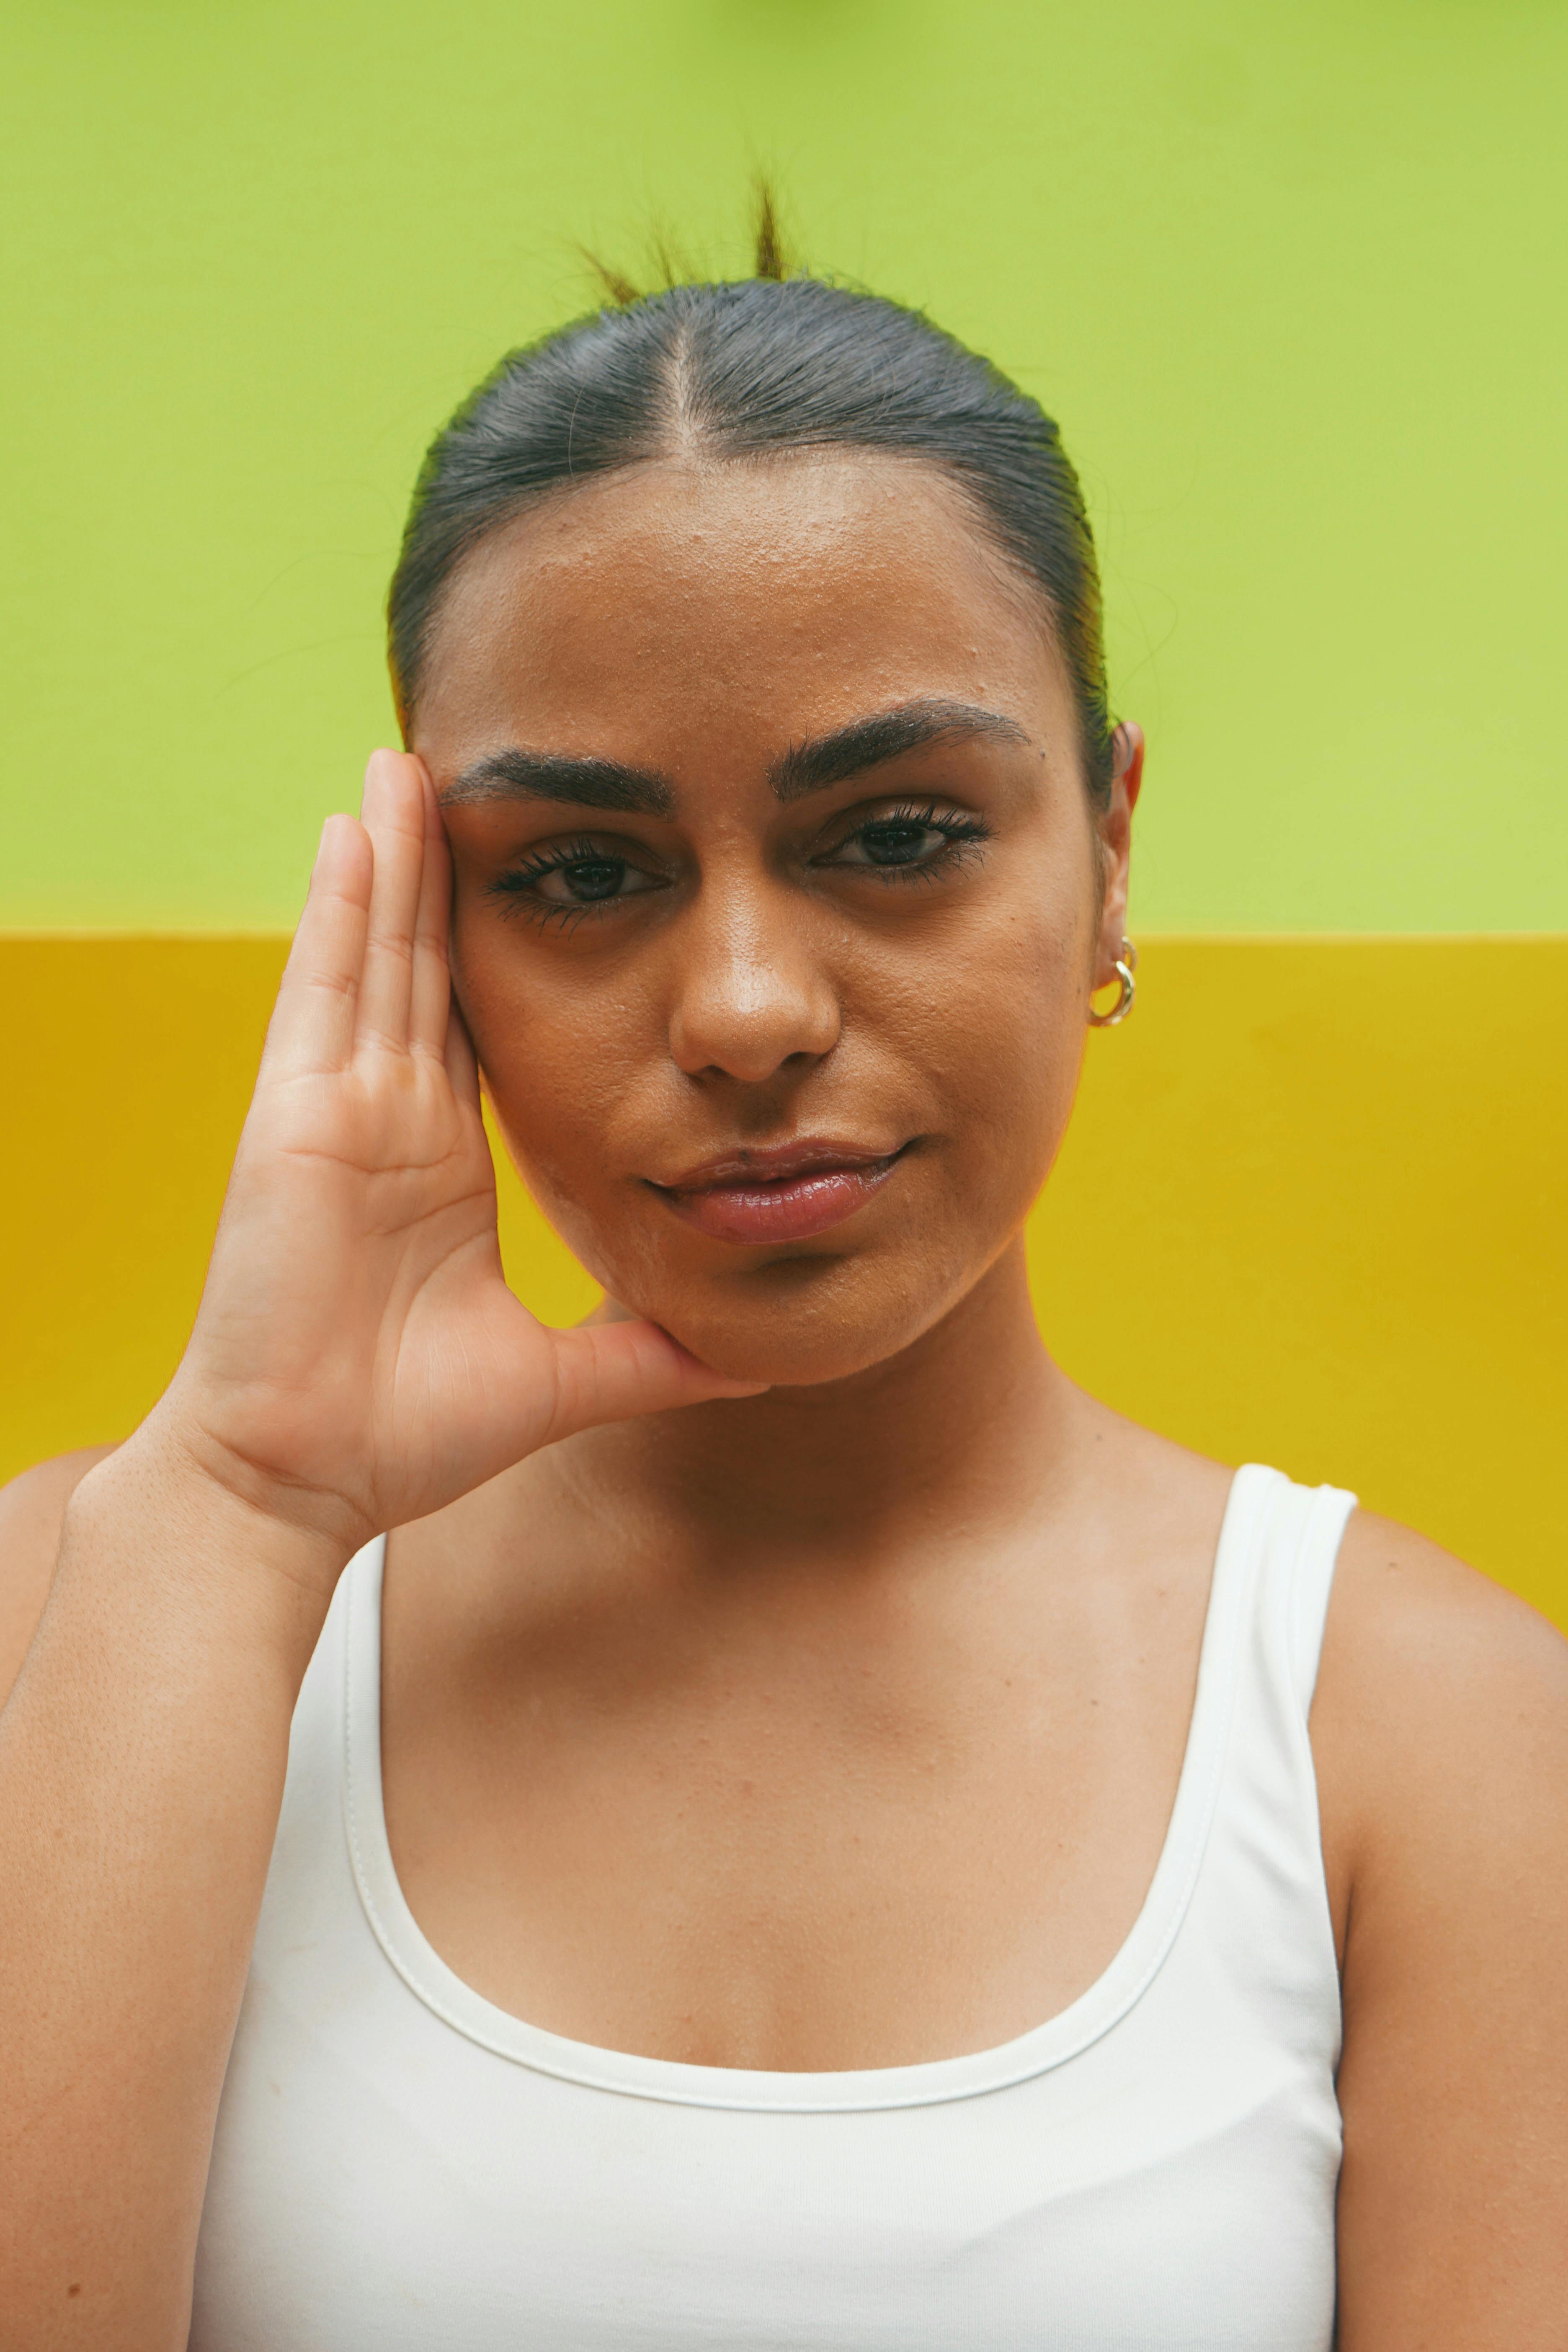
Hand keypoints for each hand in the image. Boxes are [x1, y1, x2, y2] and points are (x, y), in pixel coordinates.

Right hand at [148, 750, 759, 1564]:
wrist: (305, 1481)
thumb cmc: (404, 1435)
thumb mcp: (560, 1378)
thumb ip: (647, 1355)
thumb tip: (755, 1361)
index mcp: (443, 1163)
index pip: (484, 1022)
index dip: (508, 945)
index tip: (546, 873)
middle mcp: (392, 1118)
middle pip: (431, 963)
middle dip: (448, 869)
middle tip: (480, 771)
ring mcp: (340, 1107)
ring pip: (379, 951)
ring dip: (398, 853)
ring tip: (418, 757)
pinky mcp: (297, 1114)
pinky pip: (325, 987)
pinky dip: (342, 902)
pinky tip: (359, 824)